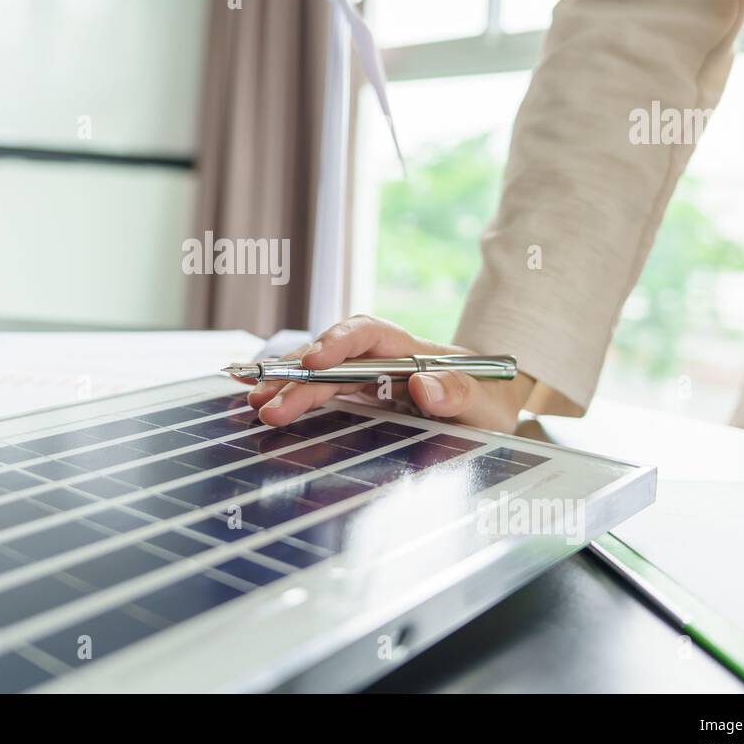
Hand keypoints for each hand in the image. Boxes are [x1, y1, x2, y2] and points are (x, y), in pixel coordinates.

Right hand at [239, 315, 533, 431]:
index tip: (316, 362)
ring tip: (254, 401)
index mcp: (409, 349)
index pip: (367, 335)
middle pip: (330, 358)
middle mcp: (378, 357)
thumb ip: (460, 393)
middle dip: (297, 379)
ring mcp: (363, 377)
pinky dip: (289, 393)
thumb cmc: (489, 400)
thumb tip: (424, 383)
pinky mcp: (354, 396)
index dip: (338, 344)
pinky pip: (317, 390)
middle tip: (268, 405)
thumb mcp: (488, 403)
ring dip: (284, 386)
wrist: (490, 408)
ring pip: (316, 374)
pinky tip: (261, 399)